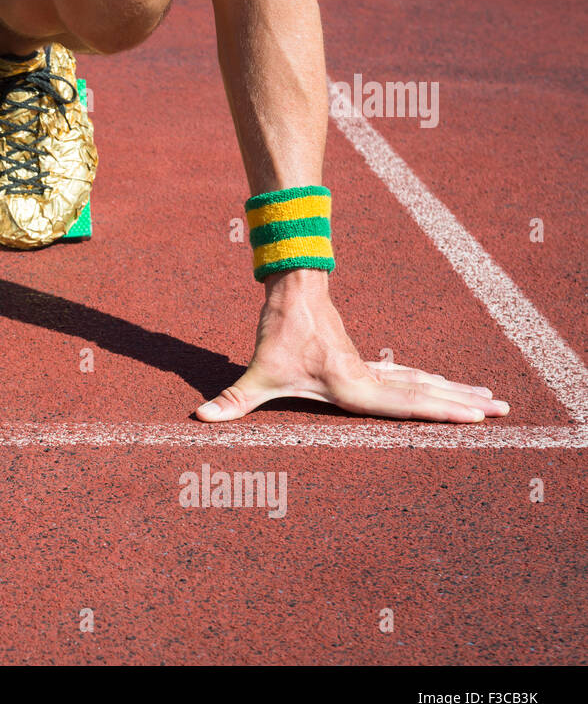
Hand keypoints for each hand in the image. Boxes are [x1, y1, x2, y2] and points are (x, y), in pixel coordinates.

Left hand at [195, 271, 508, 422]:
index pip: (404, 404)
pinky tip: (444, 387)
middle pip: (424, 391)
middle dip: (463, 403)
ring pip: (420, 381)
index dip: (440, 412)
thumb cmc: (279, 330)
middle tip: (504, 409)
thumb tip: (199, 418)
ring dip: (454, 390)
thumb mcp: (256, 372)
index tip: (475, 417)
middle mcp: (367, 376)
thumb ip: (232, 400)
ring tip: (490, 399)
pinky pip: (406, 375)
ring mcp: (368, 366)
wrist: (293, 285)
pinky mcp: (364, 359)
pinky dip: (430, 383)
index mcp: (351, 386)